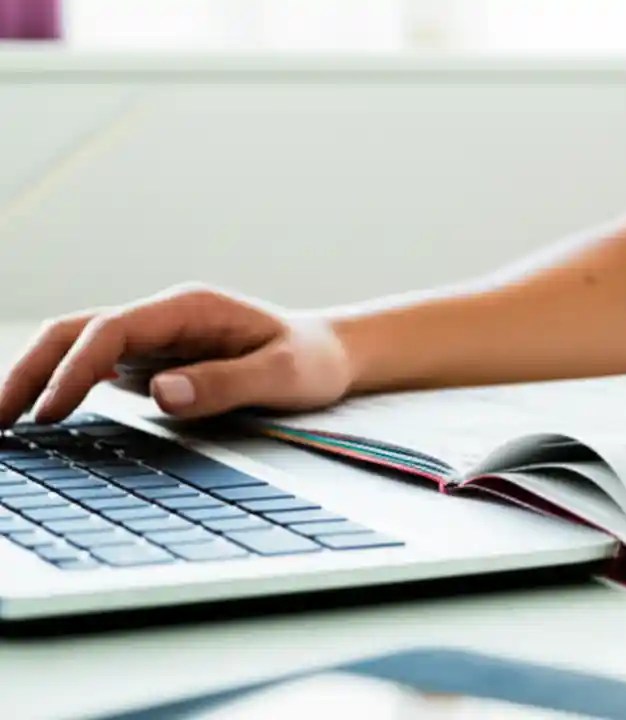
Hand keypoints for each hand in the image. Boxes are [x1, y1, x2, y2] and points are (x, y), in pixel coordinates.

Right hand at [0, 285, 353, 424]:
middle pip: (76, 331)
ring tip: (3, 423)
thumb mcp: (284, 375)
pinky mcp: (152, 362)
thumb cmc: (312, 361)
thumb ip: (226, 383)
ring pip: (76, 348)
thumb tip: (160, 394)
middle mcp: (162, 318)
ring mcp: (154, 339)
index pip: (112, 329)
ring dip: (36, 378)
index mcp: (189, 309)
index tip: (51, 410)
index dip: (75, 369)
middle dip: (30, 369)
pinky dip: (60, 389)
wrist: (330, 353)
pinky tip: (39, 420)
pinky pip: (94, 370)